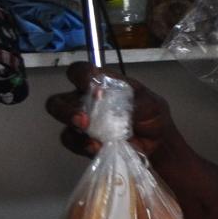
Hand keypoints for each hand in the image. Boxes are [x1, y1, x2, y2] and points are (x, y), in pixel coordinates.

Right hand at [44, 63, 175, 159]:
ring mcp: (82, 122)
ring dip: (71, 125)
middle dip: (66, 108)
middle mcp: (86, 100)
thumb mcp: (150, 102)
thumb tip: (114, 99)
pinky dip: (82, 144)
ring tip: (88, 131)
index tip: (90, 87)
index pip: (80, 72)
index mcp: (101, 84)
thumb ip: (133, 99)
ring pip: (61, 121)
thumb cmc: (152, 115)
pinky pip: (72, 141)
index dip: (80, 76)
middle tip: (83, 118)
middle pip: (59, 99)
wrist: (158, 143)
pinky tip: (97, 146)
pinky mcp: (84, 141)